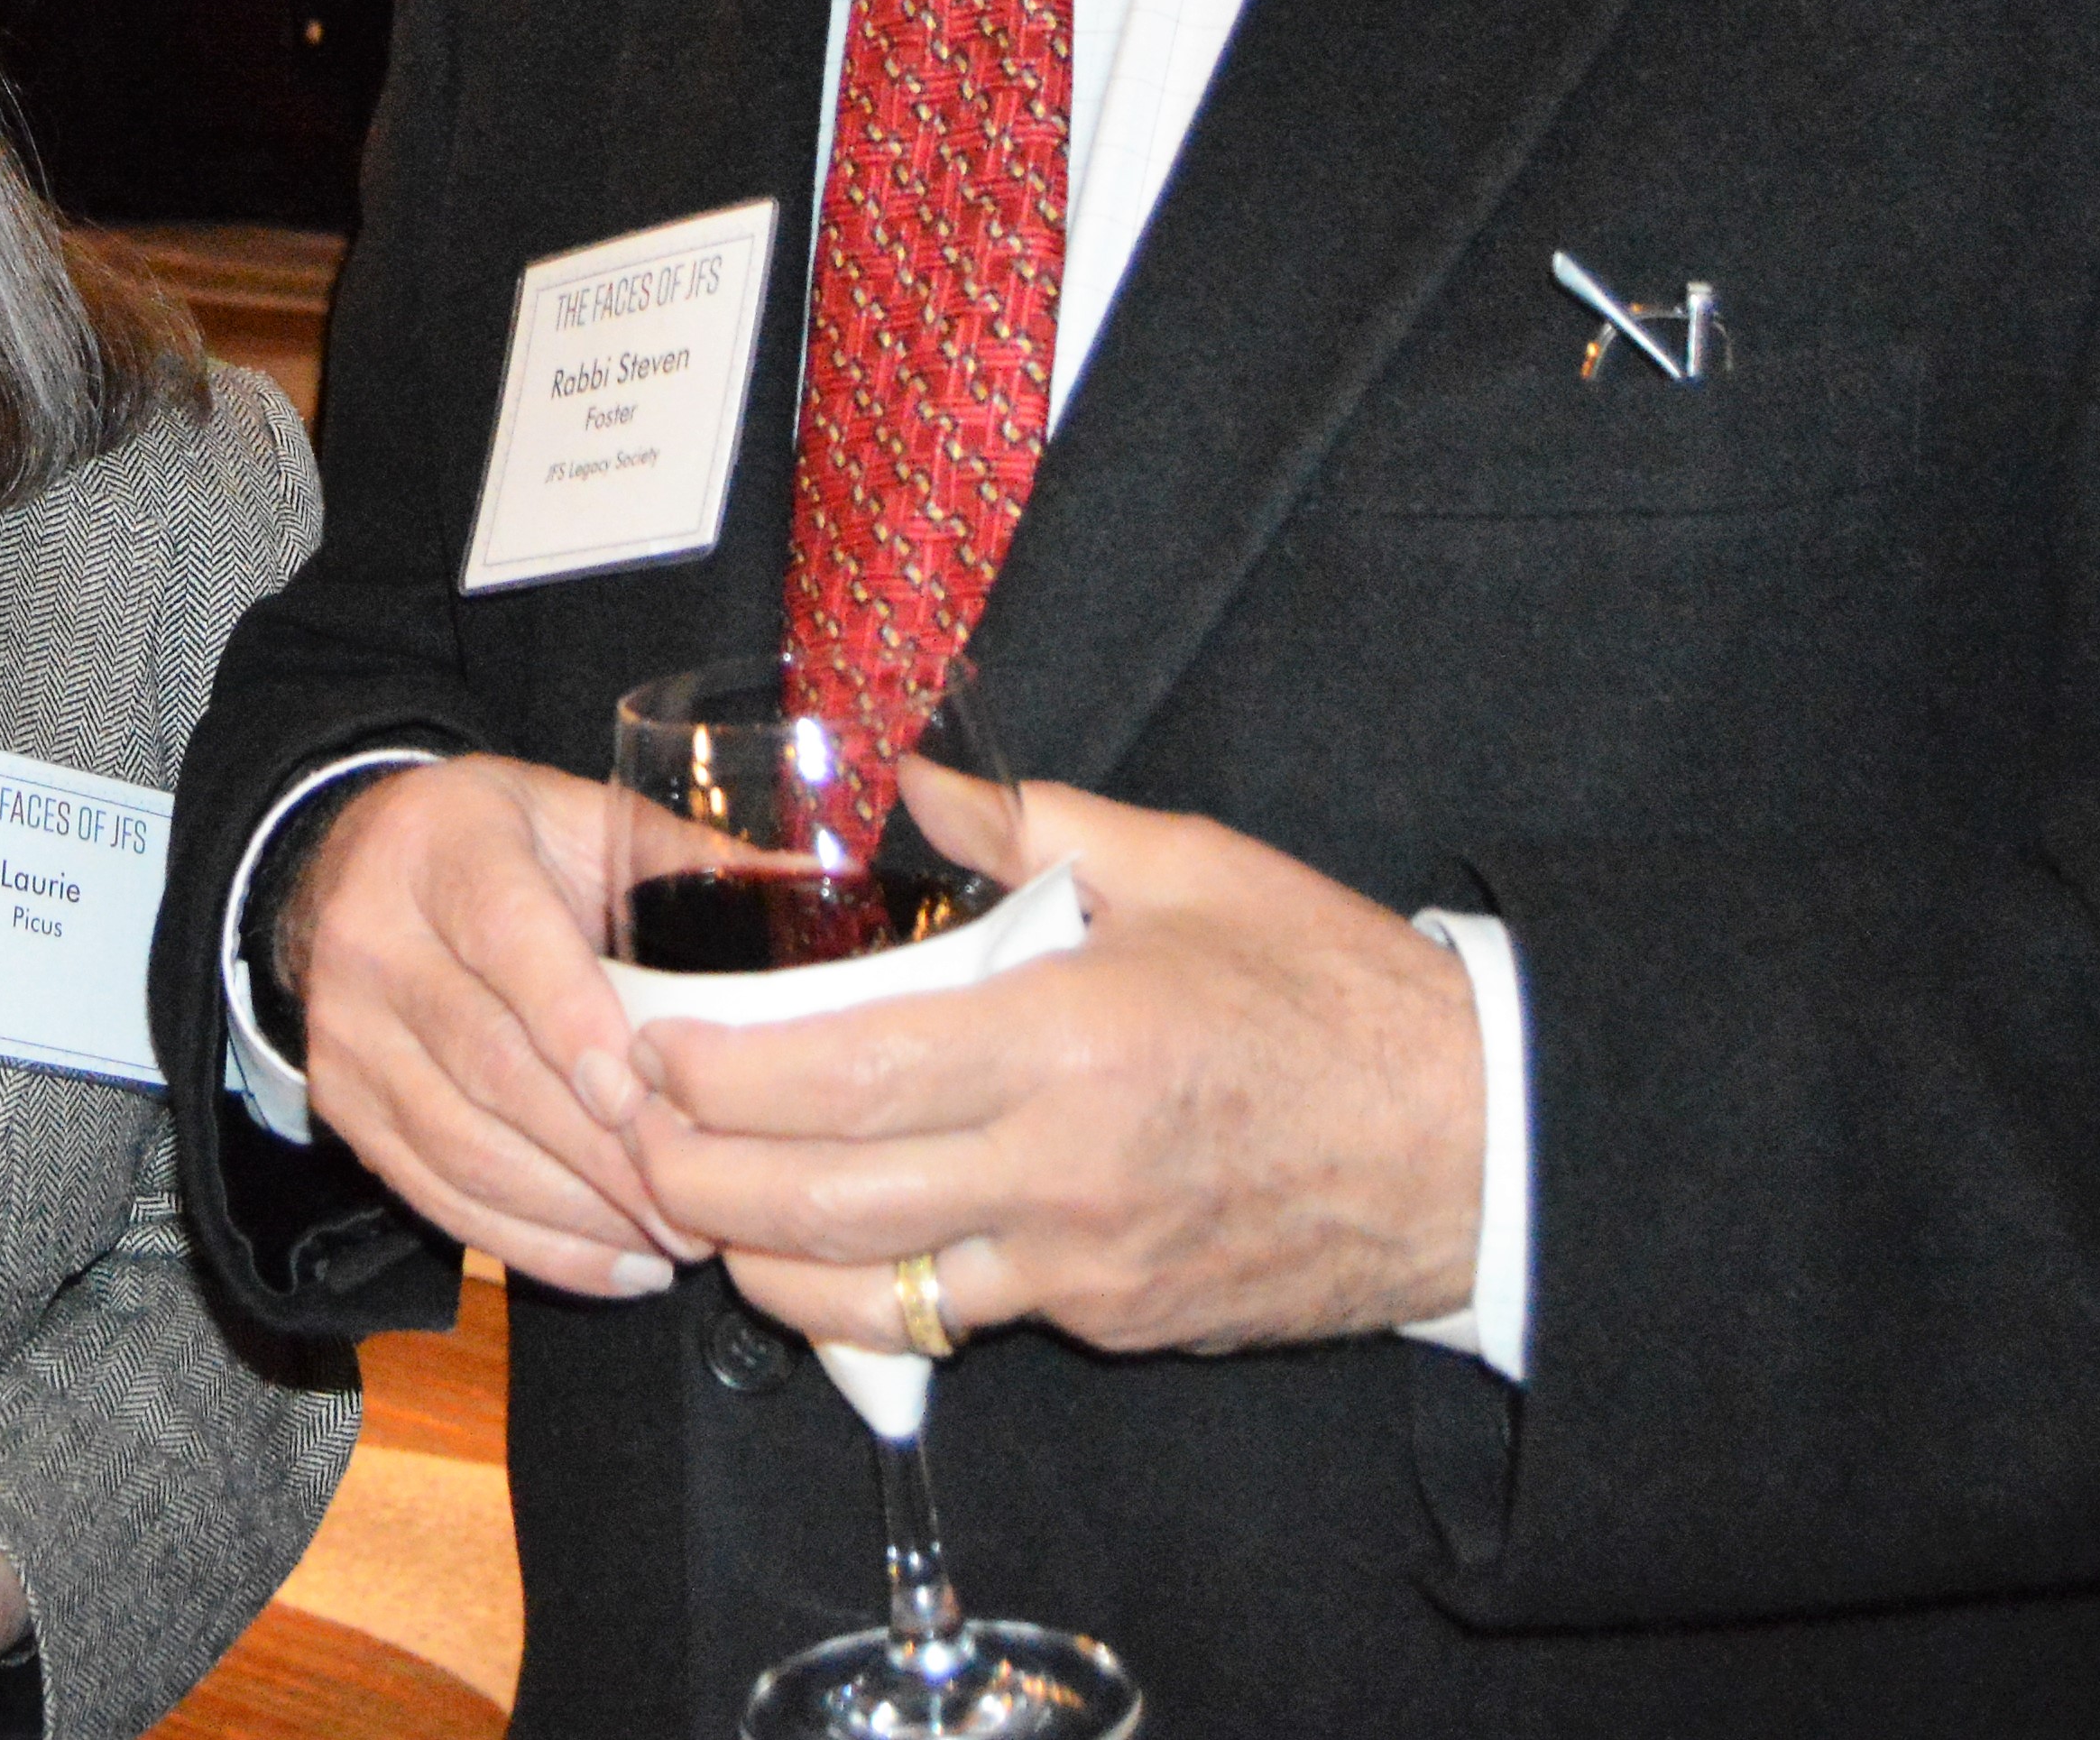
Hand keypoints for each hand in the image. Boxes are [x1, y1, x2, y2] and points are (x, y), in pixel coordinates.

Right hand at [286, 754, 687, 1297]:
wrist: (355, 870)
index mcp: (444, 847)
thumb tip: (823, 903)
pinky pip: (436, 1193)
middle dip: (603, 1151)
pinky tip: (614, 1263)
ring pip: (462, 1144)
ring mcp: (347, 1029)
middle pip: (490, 1064)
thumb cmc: (506, 849)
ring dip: (577, 1211)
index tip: (638, 1094)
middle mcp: (374, 937)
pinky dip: (529, 1244)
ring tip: (676, 1244)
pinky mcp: (342, 1104)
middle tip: (702, 1203)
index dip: (571, 1018)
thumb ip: (692, 865)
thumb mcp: (586, 822)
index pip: (503, 936)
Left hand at [616, 767, 1483, 1356]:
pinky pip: (954, 1317)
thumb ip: (1022, 826)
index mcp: (1065, 1043)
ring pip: (867, 1293)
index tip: (650, 1047)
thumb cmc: (1331, 990)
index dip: (720, 1076)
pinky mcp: (1107, 1318)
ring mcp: (1081, 1266)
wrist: (1472, 1145)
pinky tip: (826, 1240)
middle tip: (627, 1133)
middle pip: (820, 1207)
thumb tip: (903, 780)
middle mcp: (1058, 1172)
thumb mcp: (1184, 866)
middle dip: (694, 1180)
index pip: (841, 1080)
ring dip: (758, 1255)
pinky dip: (868, 1288)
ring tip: (697, 1193)